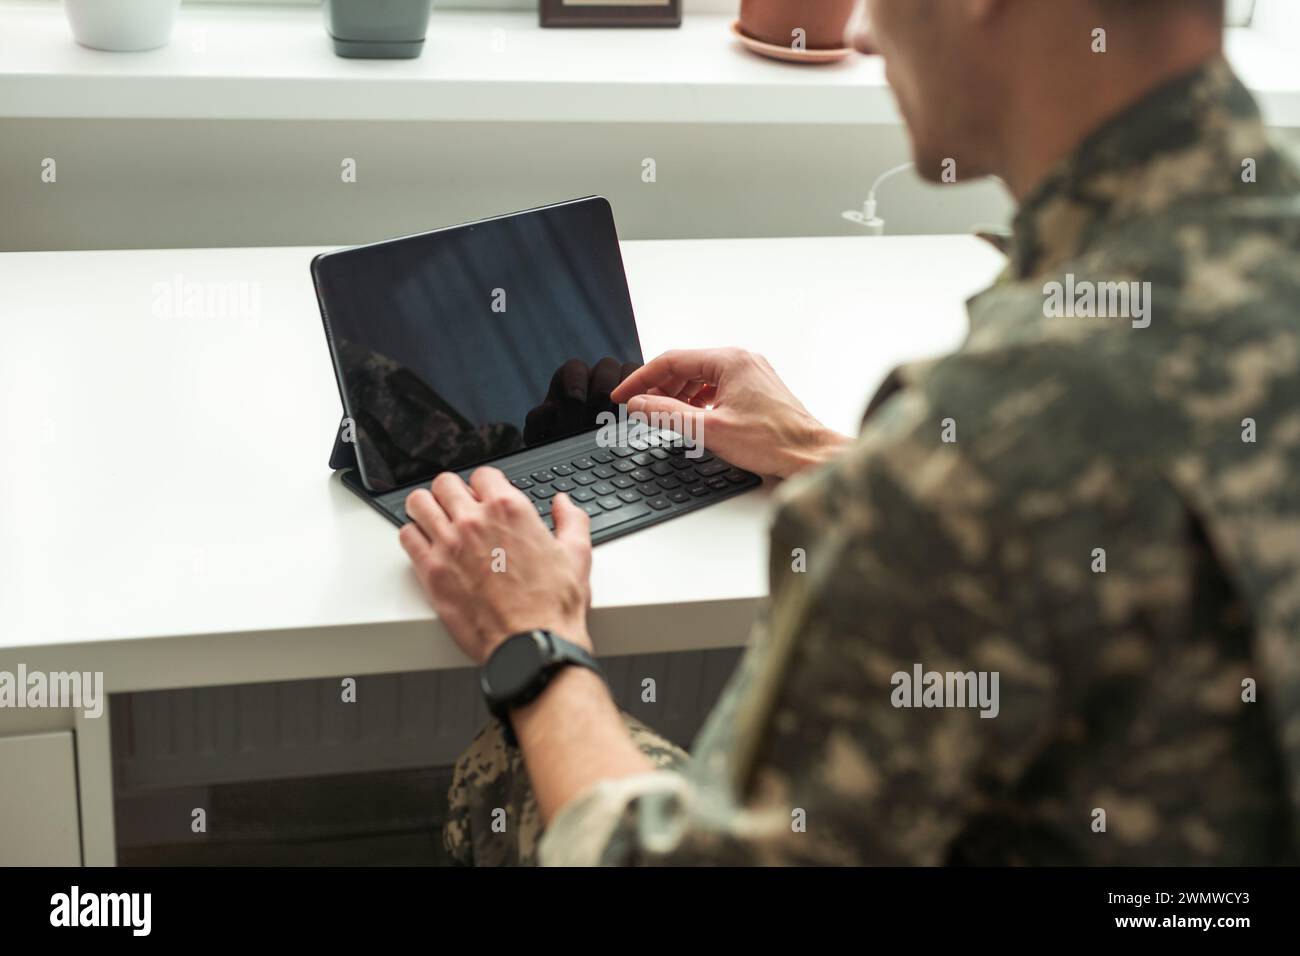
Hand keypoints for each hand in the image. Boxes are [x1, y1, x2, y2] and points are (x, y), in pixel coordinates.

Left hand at [399, 468, 593, 664]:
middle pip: (445, 483)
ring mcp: (449, 545)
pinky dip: (413, 536)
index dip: (485, 485)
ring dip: (426, 508)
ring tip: (435, 520)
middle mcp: (475, 521)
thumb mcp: (576, 555)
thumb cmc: (553, 606)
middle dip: (452, 492)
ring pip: (418, 503)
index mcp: (510, 510)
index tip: (485, 498)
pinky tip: (426, 545)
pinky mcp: (431, 571)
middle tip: (458, 508)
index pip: (483, 474)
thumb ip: (571, 520)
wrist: (531, 644)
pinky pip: (407, 536)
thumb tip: (564, 504)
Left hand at [523, 357, 640, 445]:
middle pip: (606, 365)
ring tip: (620, 415)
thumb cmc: (555, 440)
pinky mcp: (638, 395)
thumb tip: (549, 409)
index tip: (575, 399)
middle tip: (599, 409)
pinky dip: (644, 396)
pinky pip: (647, 385)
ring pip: (629, 371)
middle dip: (603, 385)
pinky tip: (636, 417)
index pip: (575, 368)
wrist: (574, 455)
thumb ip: (538, 421)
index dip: (576, 381)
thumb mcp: (539, 433)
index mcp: (569, 379)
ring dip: (627, 389)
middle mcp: (595, 377)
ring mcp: (619, 385)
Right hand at [610, 348, 849, 478]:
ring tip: (659, 413)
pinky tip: (689, 416)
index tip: (622, 396)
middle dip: (658, 387)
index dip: (640, 379)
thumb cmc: (772, 442)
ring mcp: (750, 373)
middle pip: (685, 367)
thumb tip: (638, 404)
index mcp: (729, 360)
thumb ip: (667, 413)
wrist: (810, 455)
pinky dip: (697, 399)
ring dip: (677, 394)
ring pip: (700, 377)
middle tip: (636, 407)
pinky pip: (716, 387)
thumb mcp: (708, 430)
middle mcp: (741, 360)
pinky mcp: (756, 388)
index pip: (671, 361)